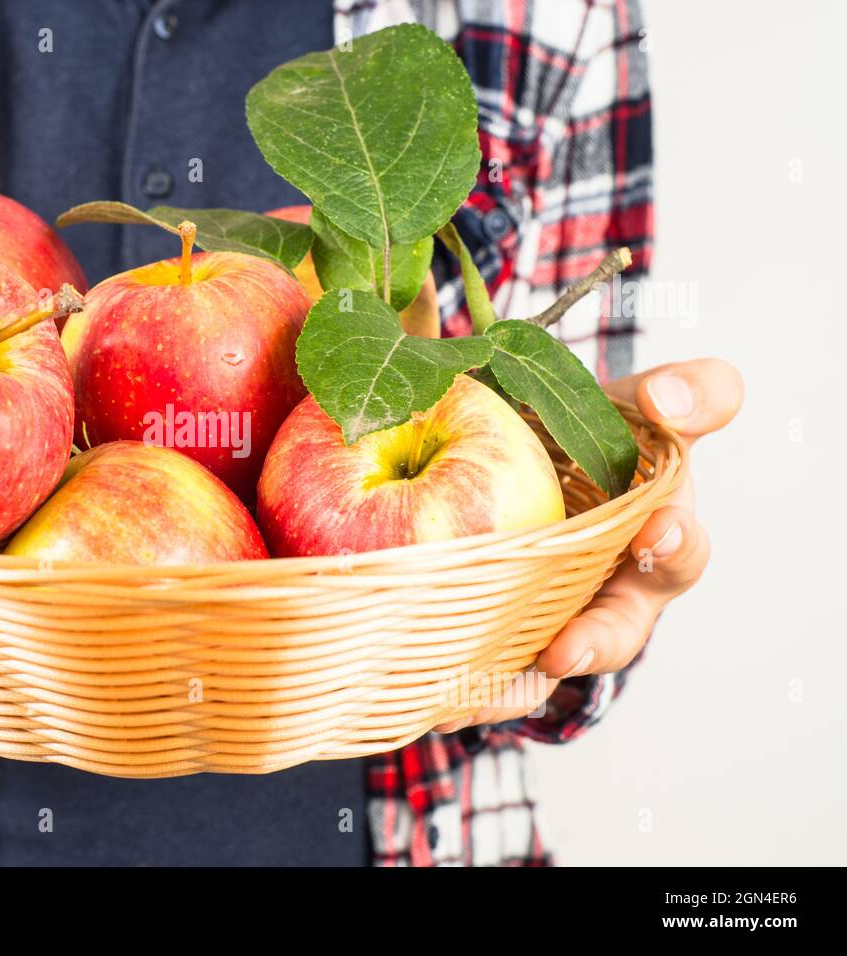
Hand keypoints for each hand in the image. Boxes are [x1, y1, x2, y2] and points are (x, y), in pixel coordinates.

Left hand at [433, 358, 743, 732]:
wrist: (525, 448)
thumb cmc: (597, 434)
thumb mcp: (643, 405)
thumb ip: (686, 392)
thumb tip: (672, 399)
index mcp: (657, 541)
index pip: (681, 551)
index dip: (674, 545)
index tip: (655, 530)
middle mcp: (611, 593)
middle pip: (614, 633)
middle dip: (592, 644)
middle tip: (564, 650)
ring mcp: (555, 618)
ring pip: (543, 666)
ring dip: (513, 687)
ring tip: (474, 700)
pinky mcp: (504, 632)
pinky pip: (489, 667)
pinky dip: (461, 687)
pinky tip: (429, 705)